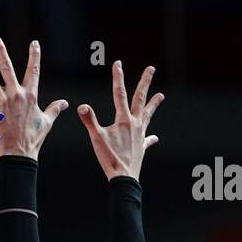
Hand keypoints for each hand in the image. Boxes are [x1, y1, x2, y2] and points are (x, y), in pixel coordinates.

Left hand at [0, 36, 67, 159]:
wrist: (19, 154)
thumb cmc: (33, 140)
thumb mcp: (46, 122)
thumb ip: (54, 109)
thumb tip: (65, 103)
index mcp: (30, 96)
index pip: (34, 71)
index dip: (35, 56)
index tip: (34, 43)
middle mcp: (15, 95)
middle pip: (8, 68)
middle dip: (1, 52)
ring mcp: (1, 101)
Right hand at [77, 61, 163, 180]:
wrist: (123, 177)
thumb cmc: (110, 157)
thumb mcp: (96, 138)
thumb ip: (90, 120)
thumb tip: (81, 106)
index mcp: (123, 120)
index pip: (120, 94)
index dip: (118, 78)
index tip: (118, 64)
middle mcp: (135, 123)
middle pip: (140, 98)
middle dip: (145, 82)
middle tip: (151, 68)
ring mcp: (140, 134)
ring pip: (148, 115)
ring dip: (154, 104)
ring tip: (161, 95)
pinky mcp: (142, 146)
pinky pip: (148, 139)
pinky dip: (150, 137)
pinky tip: (154, 136)